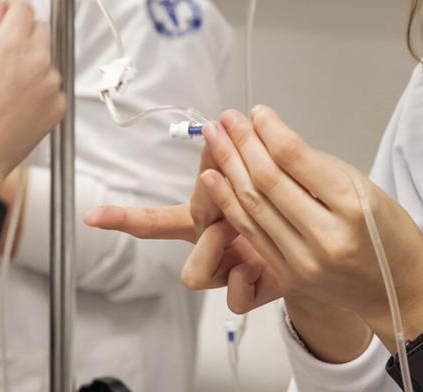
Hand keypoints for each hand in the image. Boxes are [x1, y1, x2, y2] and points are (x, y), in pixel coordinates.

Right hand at [0, 0, 63, 190]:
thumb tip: (2, 12)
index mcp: (10, 47)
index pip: (24, 8)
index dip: (13, 7)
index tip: (8, 12)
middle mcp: (37, 62)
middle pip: (40, 29)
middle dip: (23, 34)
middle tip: (1, 54)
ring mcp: (51, 85)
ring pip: (46, 59)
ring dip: (31, 64)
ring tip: (4, 88)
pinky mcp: (59, 105)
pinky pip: (51, 86)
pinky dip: (38, 89)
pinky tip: (15, 105)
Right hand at [85, 138, 286, 314]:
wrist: (330, 245)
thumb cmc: (292, 206)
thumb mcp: (264, 176)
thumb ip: (238, 157)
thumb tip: (218, 126)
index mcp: (207, 219)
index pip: (157, 218)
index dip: (123, 219)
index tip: (92, 216)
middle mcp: (210, 246)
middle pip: (177, 228)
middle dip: (205, 201)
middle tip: (233, 189)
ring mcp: (226, 272)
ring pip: (193, 272)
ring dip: (216, 244)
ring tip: (245, 232)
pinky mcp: (247, 294)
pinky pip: (230, 297)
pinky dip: (244, 278)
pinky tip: (261, 265)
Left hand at [195, 108, 422, 341]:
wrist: (398, 290)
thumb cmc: (387, 233)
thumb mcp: (365, 188)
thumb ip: (317, 168)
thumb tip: (271, 139)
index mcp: (352, 207)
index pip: (296, 159)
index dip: (270, 131)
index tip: (256, 112)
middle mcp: (326, 237)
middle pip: (268, 181)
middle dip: (241, 144)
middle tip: (226, 119)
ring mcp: (304, 262)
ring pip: (254, 206)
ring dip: (228, 167)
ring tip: (214, 139)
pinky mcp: (289, 278)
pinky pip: (252, 232)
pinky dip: (229, 202)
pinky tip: (214, 178)